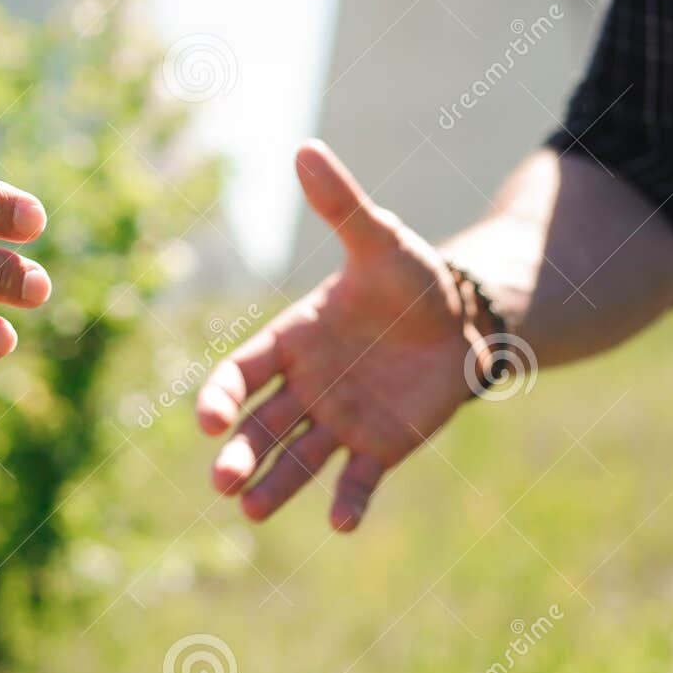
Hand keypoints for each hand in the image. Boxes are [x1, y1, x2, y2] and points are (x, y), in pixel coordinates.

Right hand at [196, 141, 486, 528]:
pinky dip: (348, 502)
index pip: (242, 372)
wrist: (464, 317)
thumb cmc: (411, 275)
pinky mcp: (379, 446)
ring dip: (274, 485)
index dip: (221, 396)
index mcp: (291, 338)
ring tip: (251, 512)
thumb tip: (306, 149)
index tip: (209, 419)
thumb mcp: (380, 239)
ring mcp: (339, 419)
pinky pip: (358, 478)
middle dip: (238, 453)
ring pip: (296, 458)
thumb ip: (342, 206)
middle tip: (222, 481)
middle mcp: (305, 385)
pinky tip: (340, 523)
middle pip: (260, 425)